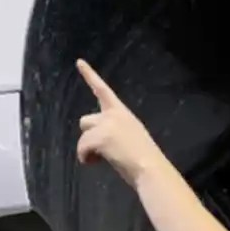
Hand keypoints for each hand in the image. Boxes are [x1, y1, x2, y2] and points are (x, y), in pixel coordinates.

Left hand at [75, 59, 168, 185]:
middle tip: (101, 151)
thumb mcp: (132, 137)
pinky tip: (97, 163)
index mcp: (123, 113)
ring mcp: (106, 124)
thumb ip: (115, 132)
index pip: (103, 90)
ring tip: (103, 160)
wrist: (150, 168)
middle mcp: (113, 114)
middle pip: (85, 120)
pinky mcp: (99, 137)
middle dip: (88, 135)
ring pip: (83, 137)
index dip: (90, 75)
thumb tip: (101, 144)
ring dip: (87, 149)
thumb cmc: (144, 159)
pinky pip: (81, 149)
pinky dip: (86, 159)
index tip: (79, 62)